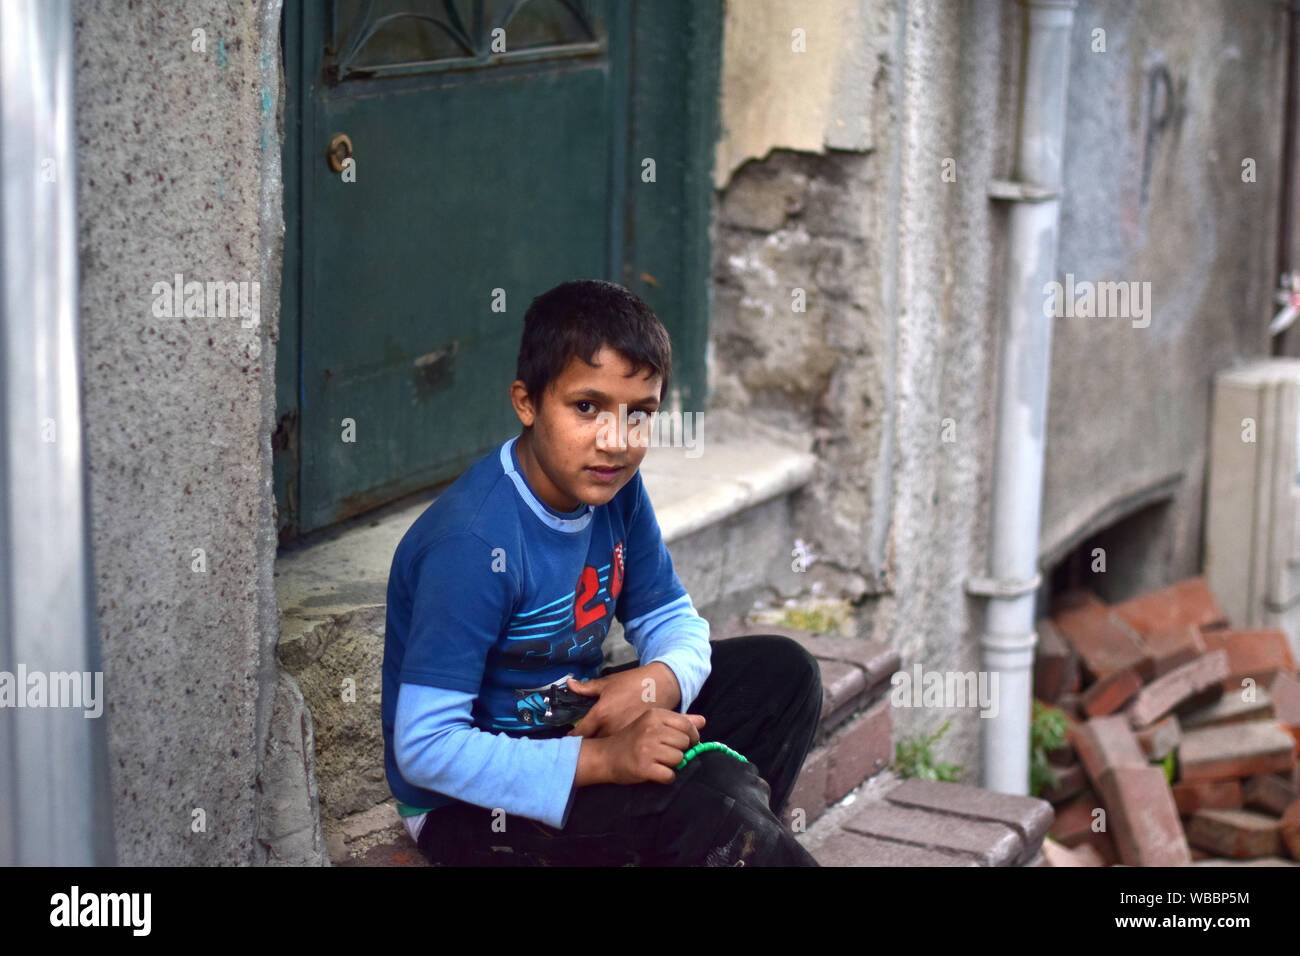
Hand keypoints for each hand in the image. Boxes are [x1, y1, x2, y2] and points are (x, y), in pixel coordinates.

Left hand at [566, 662, 680, 738]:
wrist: (662, 685)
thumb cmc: (633, 682)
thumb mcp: (608, 683)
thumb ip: (586, 687)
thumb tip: (569, 684)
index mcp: (601, 713)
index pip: (579, 733)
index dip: (571, 737)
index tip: (567, 739)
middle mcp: (610, 727)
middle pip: (591, 743)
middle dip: (586, 742)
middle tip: (582, 741)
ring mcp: (624, 735)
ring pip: (606, 747)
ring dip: (601, 745)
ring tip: (597, 743)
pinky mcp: (637, 738)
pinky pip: (621, 746)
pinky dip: (616, 745)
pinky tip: (615, 743)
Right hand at [591, 709, 706, 785]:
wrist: (606, 756)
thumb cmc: (633, 739)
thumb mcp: (653, 724)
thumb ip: (679, 721)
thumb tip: (703, 721)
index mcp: (654, 715)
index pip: (687, 725)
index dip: (692, 737)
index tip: (685, 743)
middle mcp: (651, 729)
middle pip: (684, 743)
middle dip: (679, 751)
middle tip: (664, 753)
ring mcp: (646, 748)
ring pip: (679, 759)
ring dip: (672, 764)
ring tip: (658, 761)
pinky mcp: (643, 767)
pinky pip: (669, 775)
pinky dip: (666, 777)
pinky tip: (655, 772)